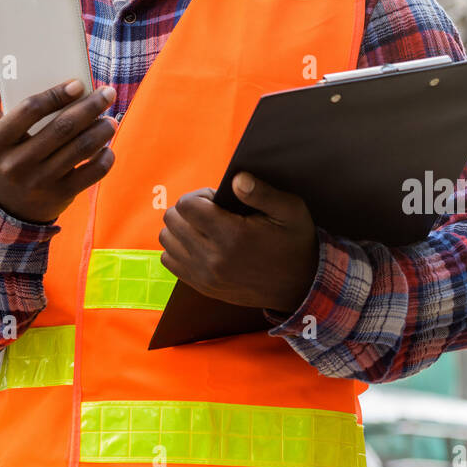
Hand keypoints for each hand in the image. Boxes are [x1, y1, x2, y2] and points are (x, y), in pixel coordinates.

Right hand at [0, 42, 116, 223]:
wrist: (3, 207)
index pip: (29, 110)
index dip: (56, 95)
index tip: (78, 83)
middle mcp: (15, 164)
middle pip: (61, 129)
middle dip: (90, 107)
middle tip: (107, 93)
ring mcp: (38, 182)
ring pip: (80, 150)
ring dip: (102, 130)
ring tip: (111, 118)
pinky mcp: (59, 196)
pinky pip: (90, 175)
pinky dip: (104, 159)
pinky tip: (107, 146)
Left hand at [158, 173, 318, 313]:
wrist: (299, 286)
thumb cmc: (294, 242)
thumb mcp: (290, 211)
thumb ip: (262, 192)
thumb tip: (236, 179)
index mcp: (232, 236)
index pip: (187, 205)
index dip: (200, 196)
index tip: (217, 200)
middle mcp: (213, 258)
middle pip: (172, 220)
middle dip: (189, 209)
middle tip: (212, 212)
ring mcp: (205, 275)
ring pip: (167, 240)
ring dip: (181, 228)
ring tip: (205, 227)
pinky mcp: (202, 287)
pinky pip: (169, 261)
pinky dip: (178, 248)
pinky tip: (199, 243)